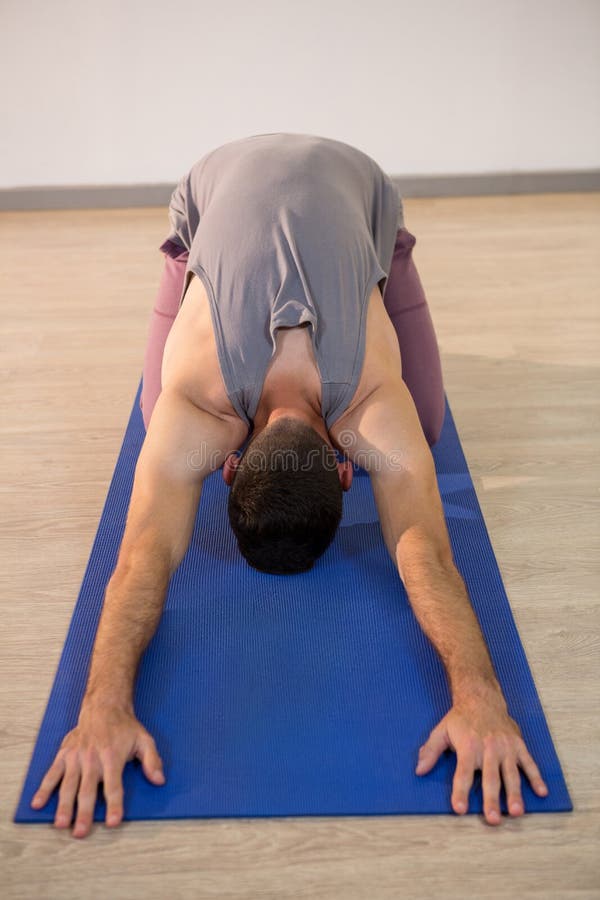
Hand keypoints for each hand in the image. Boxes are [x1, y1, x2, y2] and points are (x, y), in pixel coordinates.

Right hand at [30, 701, 165, 837]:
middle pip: (87, 790)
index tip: (113, 822)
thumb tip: (159, 780)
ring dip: (63, 805)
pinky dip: (44, 788)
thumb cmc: (125, 727)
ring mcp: (76, 757)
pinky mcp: (64, 754)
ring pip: (68, 784)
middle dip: (83, 812)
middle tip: (80, 833)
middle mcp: (92, 759)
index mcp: (112, 757)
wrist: (104, 706)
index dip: (114, 804)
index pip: (114, 785)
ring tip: (60, 824)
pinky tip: (37, 804)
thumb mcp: (144, 740)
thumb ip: (152, 760)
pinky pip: (52, 773)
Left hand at [415, 693, 548, 824]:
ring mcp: (506, 747)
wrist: (481, 698)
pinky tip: (542, 792)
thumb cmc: (460, 719)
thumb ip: (430, 750)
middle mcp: (488, 748)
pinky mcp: (518, 745)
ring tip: (517, 812)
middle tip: (493, 820)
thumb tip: (419, 770)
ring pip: (511, 774)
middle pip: (490, 778)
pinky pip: (529, 763)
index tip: (459, 809)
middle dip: (492, 800)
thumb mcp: (441, 731)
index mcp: (468, 746)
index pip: (463, 773)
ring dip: (515, 793)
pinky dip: (537, 777)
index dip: (460, 791)